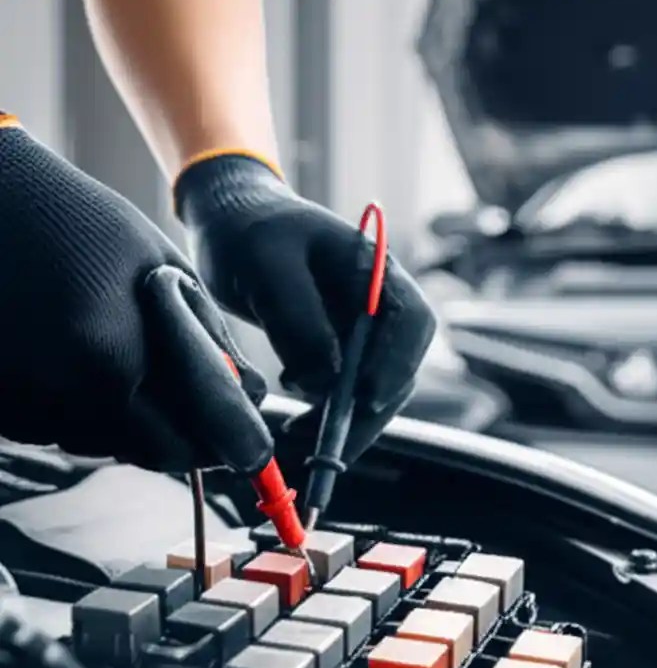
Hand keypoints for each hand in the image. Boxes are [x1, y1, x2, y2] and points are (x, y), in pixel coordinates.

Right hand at [0, 124, 272, 472]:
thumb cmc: (81, 226)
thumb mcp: (165, 270)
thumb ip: (208, 341)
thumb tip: (251, 397)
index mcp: (116, 354)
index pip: (196, 435)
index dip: (235, 444)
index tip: (253, 451)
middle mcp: (65, 391)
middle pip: (158, 453)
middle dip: (190, 437)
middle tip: (202, 410)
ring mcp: (25, 404)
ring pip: (110, 445)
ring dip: (132, 422)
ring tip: (118, 354)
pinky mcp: (1, 408)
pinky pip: (62, 430)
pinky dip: (81, 410)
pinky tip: (74, 357)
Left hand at [175, 154, 434, 462]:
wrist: (232, 220)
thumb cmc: (249, 232)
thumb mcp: (266, 268)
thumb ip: (298, 320)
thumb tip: (326, 380)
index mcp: (375, 269)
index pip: (412, 321)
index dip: (399, 363)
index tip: (366, 399)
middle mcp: (381, 302)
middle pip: (400, 365)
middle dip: (368, 410)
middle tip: (328, 447)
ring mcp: (365, 327)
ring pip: (377, 386)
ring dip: (346, 420)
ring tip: (297, 437)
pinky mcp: (343, 347)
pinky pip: (350, 389)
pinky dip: (329, 414)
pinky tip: (297, 424)